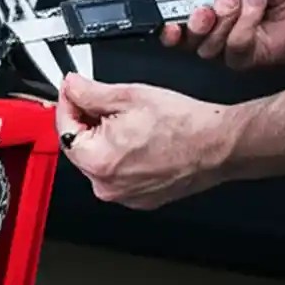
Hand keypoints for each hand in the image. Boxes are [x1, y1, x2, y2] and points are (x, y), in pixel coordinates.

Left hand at [55, 73, 232, 209]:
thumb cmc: (184, 125)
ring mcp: (122, 195)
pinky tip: (137, 139)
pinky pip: (116, 172)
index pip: (63, 127)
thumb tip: (71, 86)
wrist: (220, 145)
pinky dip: (119, 154)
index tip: (71, 89)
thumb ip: (89, 92)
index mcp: (98, 161)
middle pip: (79, 145)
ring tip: (127, 119)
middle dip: (85, 120)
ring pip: (98, 159)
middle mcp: (106, 185)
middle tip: (99, 100)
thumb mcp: (128, 96)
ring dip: (103, 137)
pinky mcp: (138, 198)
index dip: (67, 103)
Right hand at [159, 0, 284, 69]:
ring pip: (208, 46)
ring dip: (227, 19)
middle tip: (209, 6)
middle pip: (188, 39)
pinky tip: (258, 8)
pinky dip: (244, 25)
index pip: (180, 24)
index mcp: (213, 11)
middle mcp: (219, 32)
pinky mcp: (249, 58)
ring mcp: (232, 47)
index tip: (169, 21)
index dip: (170, 25)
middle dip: (195, 22)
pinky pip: (233, 48)